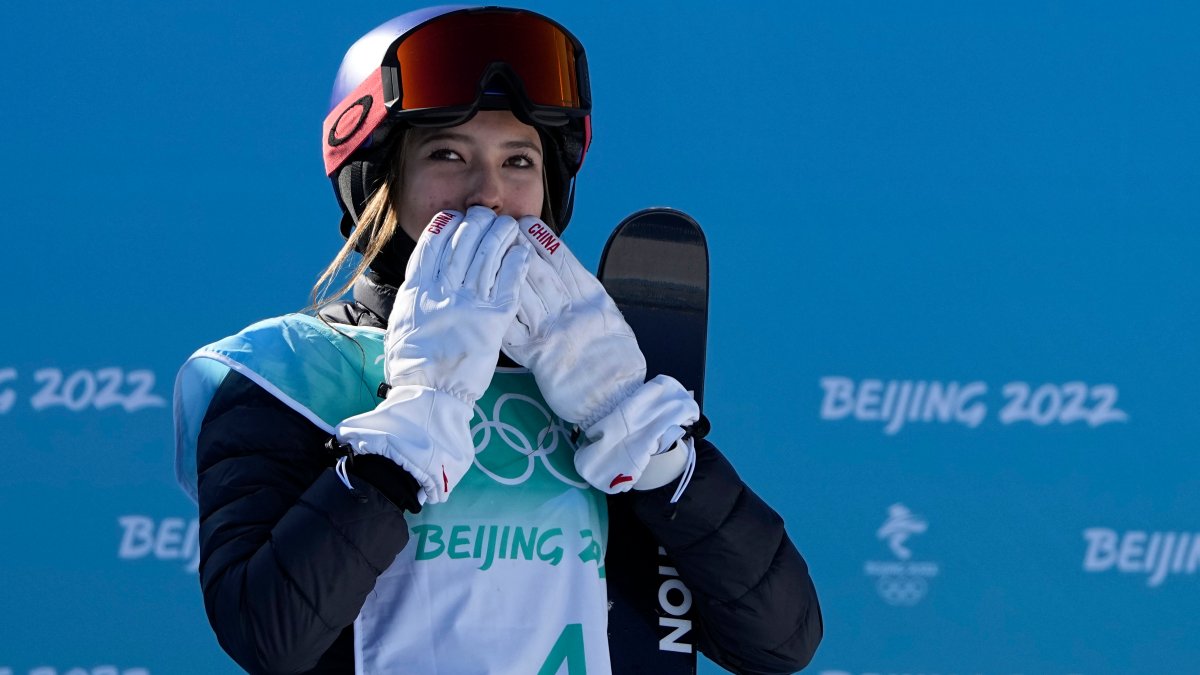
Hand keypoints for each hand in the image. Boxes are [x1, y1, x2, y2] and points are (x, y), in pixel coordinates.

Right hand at [336, 207, 529, 503]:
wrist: (429, 394)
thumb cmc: (414, 365)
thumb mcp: (404, 323)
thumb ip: (416, 298)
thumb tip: (424, 278)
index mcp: (417, 290)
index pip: (432, 246)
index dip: (446, 227)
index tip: (455, 216)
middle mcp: (442, 290)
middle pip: (462, 243)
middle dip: (476, 223)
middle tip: (486, 215)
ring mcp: (468, 303)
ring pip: (487, 256)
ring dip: (500, 236)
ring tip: (509, 226)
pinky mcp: (492, 319)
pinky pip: (508, 283)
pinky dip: (516, 263)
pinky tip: (523, 251)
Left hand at [503, 217, 697, 493]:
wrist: (618, 400)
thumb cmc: (616, 361)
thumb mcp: (610, 318)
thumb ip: (587, 294)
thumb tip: (563, 269)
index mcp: (592, 300)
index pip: (564, 261)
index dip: (543, 241)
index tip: (527, 224)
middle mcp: (571, 312)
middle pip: (538, 272)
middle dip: (516, 248)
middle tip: (496, 228)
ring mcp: (552, 334)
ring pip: (522, 294)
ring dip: (502, 272)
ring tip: (486, 253)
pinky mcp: (537, 357)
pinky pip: (512, 329)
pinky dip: (499, 310)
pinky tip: (484, 294)